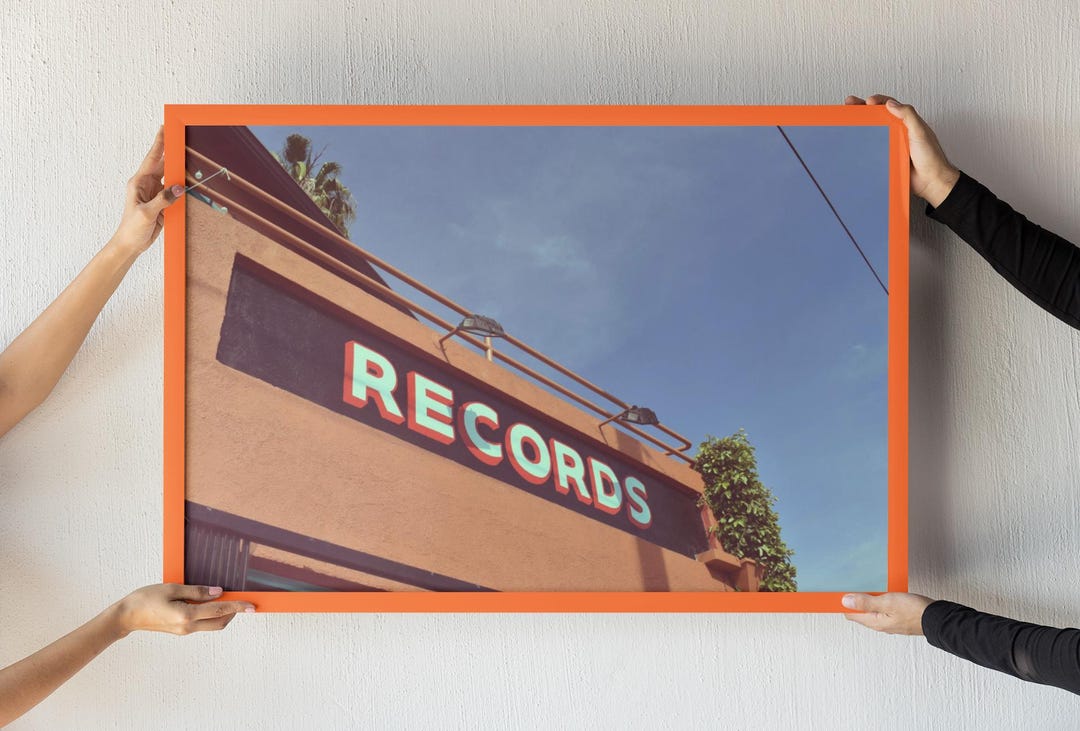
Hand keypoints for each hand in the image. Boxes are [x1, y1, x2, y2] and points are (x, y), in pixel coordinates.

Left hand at [109, 125, 184, 256]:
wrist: (131, 243)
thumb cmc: (132, 228)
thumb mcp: (146, 213)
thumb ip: (163, 200)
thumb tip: (178, 188)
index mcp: (139, 182)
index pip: (152, 158)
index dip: (159, 142)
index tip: (165, 128)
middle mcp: (147, 184)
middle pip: (163, 163)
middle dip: (172, 150)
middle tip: (183, 137)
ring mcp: (155, 193)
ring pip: (171, 176)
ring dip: (180, 169)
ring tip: (191, 157)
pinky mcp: (162, 202)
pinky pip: (174, 191)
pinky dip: (182, 186)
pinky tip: (190, 182)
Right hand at [111, 583, 254, 637]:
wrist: (126, 616)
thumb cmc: (145, 599)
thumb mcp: (172, 589)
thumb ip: (196, 591)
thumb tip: (218, 592)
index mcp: (186, 616)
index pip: (219, 611)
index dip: (238, 607)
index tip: (252, 605)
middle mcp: (188, 627)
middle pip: (220, 622)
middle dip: (234, 612)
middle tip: (242, 600)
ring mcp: (184, 631)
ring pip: (212, 625)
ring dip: (222, 614)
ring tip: (226, 599)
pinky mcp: (180, 631)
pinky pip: (202, 624)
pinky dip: (211, 615)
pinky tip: (210, 604)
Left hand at [842, 592, 934, 634]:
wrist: (937, 618)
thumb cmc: (914, 611)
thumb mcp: (887, 602)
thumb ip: (865, 602)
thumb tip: (846, 601)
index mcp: (875, 622)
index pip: (851, 614)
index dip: (844, 604)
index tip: (842, 592)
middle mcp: (880, 625)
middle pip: (860, 612)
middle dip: (855, 601)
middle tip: (854, 587)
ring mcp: (889, 622)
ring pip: (872, 610)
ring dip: (868, 600)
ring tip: (867, 588)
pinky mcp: (897, 618)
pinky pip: (882, 609)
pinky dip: (879, 601)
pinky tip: (882, 593)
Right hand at [844, 94, 959, 207]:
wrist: (931, 182)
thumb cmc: (931, 158)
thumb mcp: (920, 132)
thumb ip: (908, 115)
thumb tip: (891, 104)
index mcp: (907, 123)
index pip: (890, 106)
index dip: (878, 101)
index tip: (867, 101)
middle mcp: (898, 132)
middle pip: (878, 118)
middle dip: (863, 111)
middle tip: (851, 106)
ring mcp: (892, 145)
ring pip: (874, 134)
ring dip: (862, 128)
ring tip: (849, 123)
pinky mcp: (887, 158)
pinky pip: (873, 151)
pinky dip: (864, 147)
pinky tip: (856, 145)